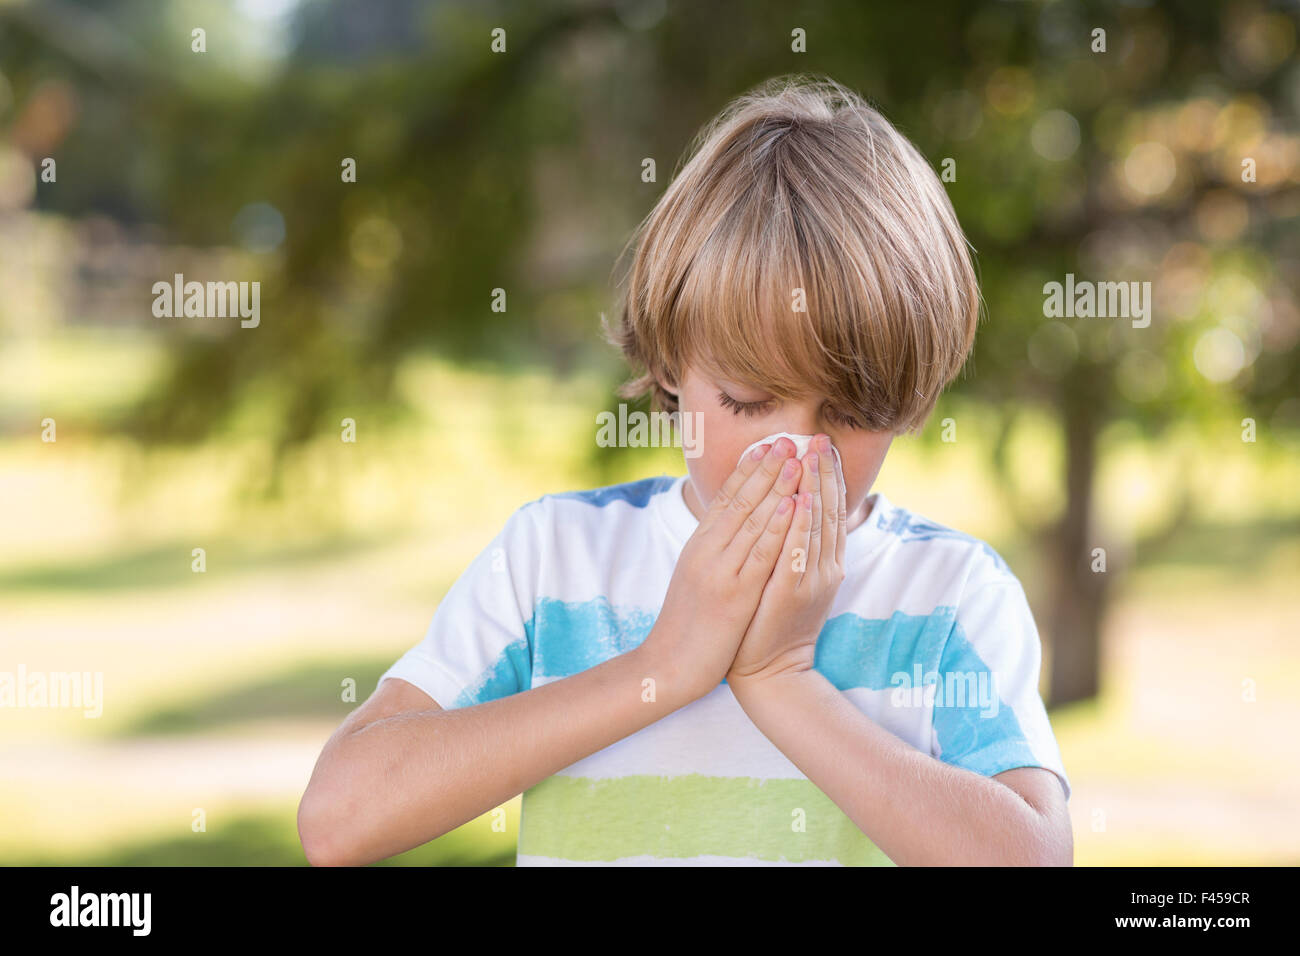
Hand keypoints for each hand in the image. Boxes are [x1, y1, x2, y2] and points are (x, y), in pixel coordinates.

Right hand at [641, 437, 803, 700]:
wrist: (669, 665)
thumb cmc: (688, 625)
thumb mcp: (697, 577)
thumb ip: (714, 551)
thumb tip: (732, 527)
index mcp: (699, 545)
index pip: (726, 497)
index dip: (749, 468)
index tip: (769, 443)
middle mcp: (707, 550)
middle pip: (740, 499)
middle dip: (767, 466)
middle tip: (790, 436)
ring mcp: (719, 570)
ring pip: (753, 520)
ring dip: (777, 485)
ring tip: (797, 457)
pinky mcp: (733, 594)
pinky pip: (759, 554)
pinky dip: (776, 526)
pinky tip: (792, 504)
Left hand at [726, 433, 846, 687]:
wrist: (768, 672)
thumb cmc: (770, 622)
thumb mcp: (788, 577)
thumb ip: (794, 546)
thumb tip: (789, 509)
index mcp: (823, 561)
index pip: (830, 509)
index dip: (827, 475)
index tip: (821, 443)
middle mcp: (824, 567)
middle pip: (829, 510)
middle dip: (824, 472)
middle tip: (820, 437)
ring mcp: (811, 580)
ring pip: (818, 525)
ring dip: (815, 487)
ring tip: (811, 454)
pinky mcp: (792, 593)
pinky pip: (799, 552)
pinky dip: (801, 524)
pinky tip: (801, 499)